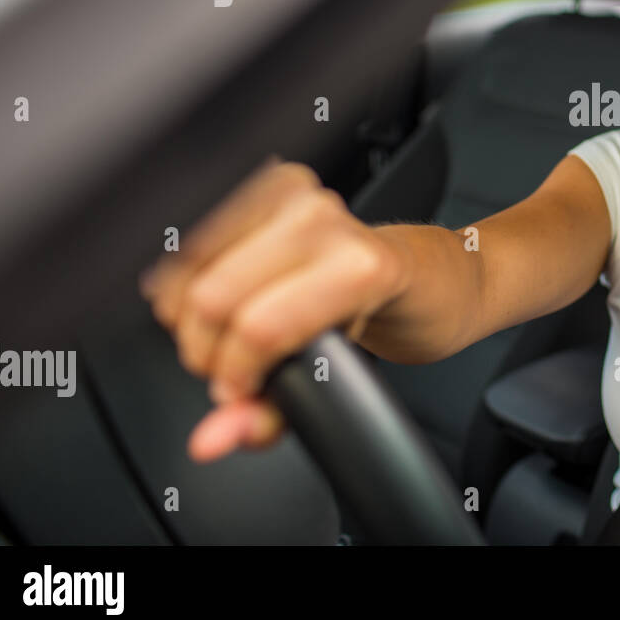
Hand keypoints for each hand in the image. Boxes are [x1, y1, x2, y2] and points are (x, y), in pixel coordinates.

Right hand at [138, 156, 410, 462]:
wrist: (431, 273)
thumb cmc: (396, 317)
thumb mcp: (344, 375)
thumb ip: (272, 413)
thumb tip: (213, 438)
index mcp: (357, 267)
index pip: (257, 327)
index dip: (233, 371)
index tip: (240, 388)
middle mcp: (324, 221)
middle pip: (210, 297)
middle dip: (203, 345)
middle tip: (225, 364)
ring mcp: (295, 194)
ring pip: (190, 262)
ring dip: (188, 308)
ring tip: (220, 330)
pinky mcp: (268, 180)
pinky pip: (194, 231)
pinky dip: (188, 271)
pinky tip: (214, 290)